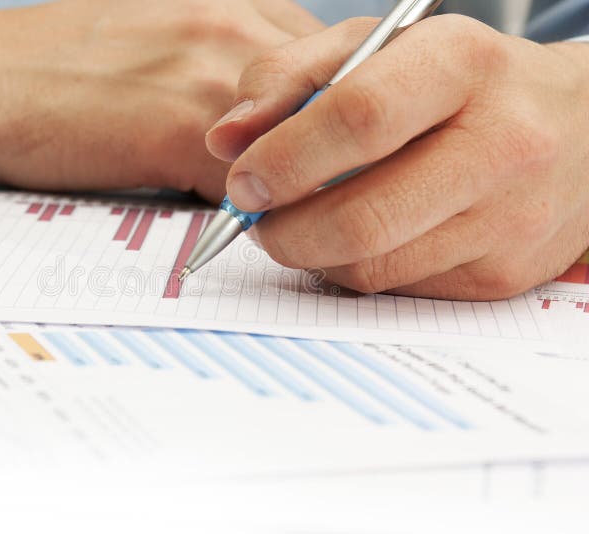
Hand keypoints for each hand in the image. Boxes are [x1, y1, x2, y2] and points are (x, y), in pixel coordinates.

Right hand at [0, 0, 322, 201]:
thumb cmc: (64, 67)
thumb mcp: (166, 43)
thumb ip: (232, 71)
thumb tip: (285, 130)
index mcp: (237, 4)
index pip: (343, 61)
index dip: (349, 120)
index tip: (346, 158)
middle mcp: (234, 26)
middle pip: (340, 98)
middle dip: (342, 154)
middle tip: (332, 195)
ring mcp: (208, 73)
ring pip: (305, 142)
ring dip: (305, 187)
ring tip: (287, 218)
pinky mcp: (175, 129)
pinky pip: (253, 182)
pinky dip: (258, 212)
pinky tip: (239, 226)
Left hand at [206, 16, 588, 299]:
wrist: (582, 128)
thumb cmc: (460, 83)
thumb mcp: (377, 49)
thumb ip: (290, 78)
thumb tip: (226, 140)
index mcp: (463, 65)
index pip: (360, 118)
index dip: (285, 160)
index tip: (242, 181)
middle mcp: (503, 144)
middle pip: (364, 216)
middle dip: (284, 231)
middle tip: (255, 221)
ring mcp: (511, 219)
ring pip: (374, 266)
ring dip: (312, 256)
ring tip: (297, 227)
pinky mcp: (506, 274)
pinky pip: (400, 288)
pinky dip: (355, 270)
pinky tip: (356, 240)